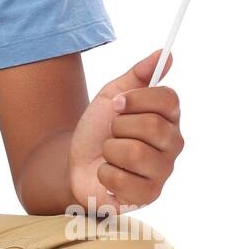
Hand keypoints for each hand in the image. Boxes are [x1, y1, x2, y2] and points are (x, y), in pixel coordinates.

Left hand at [68, 49, 183, 212]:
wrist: (74, 163)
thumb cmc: (98, 131)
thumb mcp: (112, 96)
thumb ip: (137, 75)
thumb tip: (165, 53)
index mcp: (168, 117)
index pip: (168, 99)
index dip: (137, 99)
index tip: (117, 104)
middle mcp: (173, 144)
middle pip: (152, 126)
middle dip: (119, 127)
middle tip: (112, 134)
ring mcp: (163, 172)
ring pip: (136, 153)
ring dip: (110, 151)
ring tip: (109, 155)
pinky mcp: (148, 196)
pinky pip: (123, 180)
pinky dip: (105, 174)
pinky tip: (107, 174)